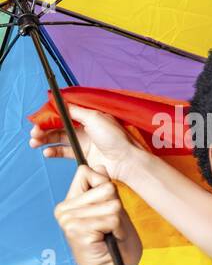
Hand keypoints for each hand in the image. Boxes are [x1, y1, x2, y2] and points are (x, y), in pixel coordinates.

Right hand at [31, 104, 147, 182]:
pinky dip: (53, 151)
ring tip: (34, 142)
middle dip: (43, 128)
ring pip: (58, 138)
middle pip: (58, 125)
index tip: (38, 119)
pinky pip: (63, 151)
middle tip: (34, 132)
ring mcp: (83, 141)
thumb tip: (60, 104)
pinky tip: (46, 152)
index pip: (64, 112)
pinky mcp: (83, 155)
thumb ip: (75, 111)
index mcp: (88, 116)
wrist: (125, 161)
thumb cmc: (114, 138)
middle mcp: (85, 127)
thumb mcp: (95, 118)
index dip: (50, 115)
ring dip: (44, 139)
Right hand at [53, 165, 142, 264]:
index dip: (105, 184)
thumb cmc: (115, 248)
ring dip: (118, 221)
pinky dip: (118, 230)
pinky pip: (112, 218)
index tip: (108, 206)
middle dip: (116, 207)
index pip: (87, 172)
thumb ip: (107, 192)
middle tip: (110, 227)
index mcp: (71, 202)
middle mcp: (64, 209)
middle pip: (105, 186)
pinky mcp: (78, 230)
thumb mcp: (115, 214)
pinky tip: (108, 240)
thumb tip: (99, 165)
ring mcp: (68, 219)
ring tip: (109, 235)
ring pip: (111, 203)